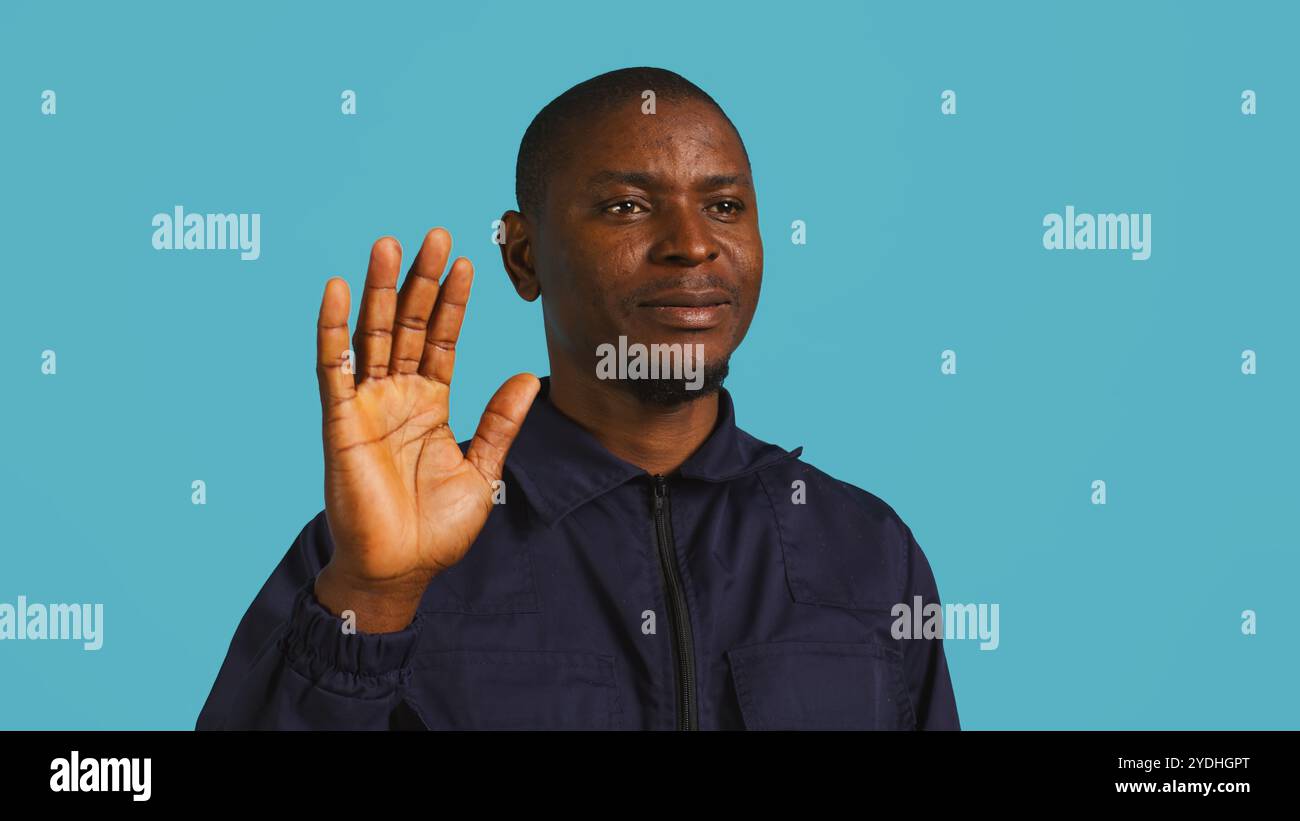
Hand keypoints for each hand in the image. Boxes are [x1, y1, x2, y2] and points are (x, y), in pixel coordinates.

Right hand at [312, 228, 539, 630]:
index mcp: (431, 405)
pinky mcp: (341, 421)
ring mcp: (367, 405)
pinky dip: (334, 328)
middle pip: (409, 325)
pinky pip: (334, 368)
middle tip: (433, 235)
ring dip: (381, 290)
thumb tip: (525, 376)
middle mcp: (397, 396)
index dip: (452, 302)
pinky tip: (340, 290)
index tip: (467, 262)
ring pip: (373, 335)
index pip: (442, 340)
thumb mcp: (483, 469)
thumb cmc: (437, 527)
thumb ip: (500, 422)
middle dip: (421, 281)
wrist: (402, 569)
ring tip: (390, 244)